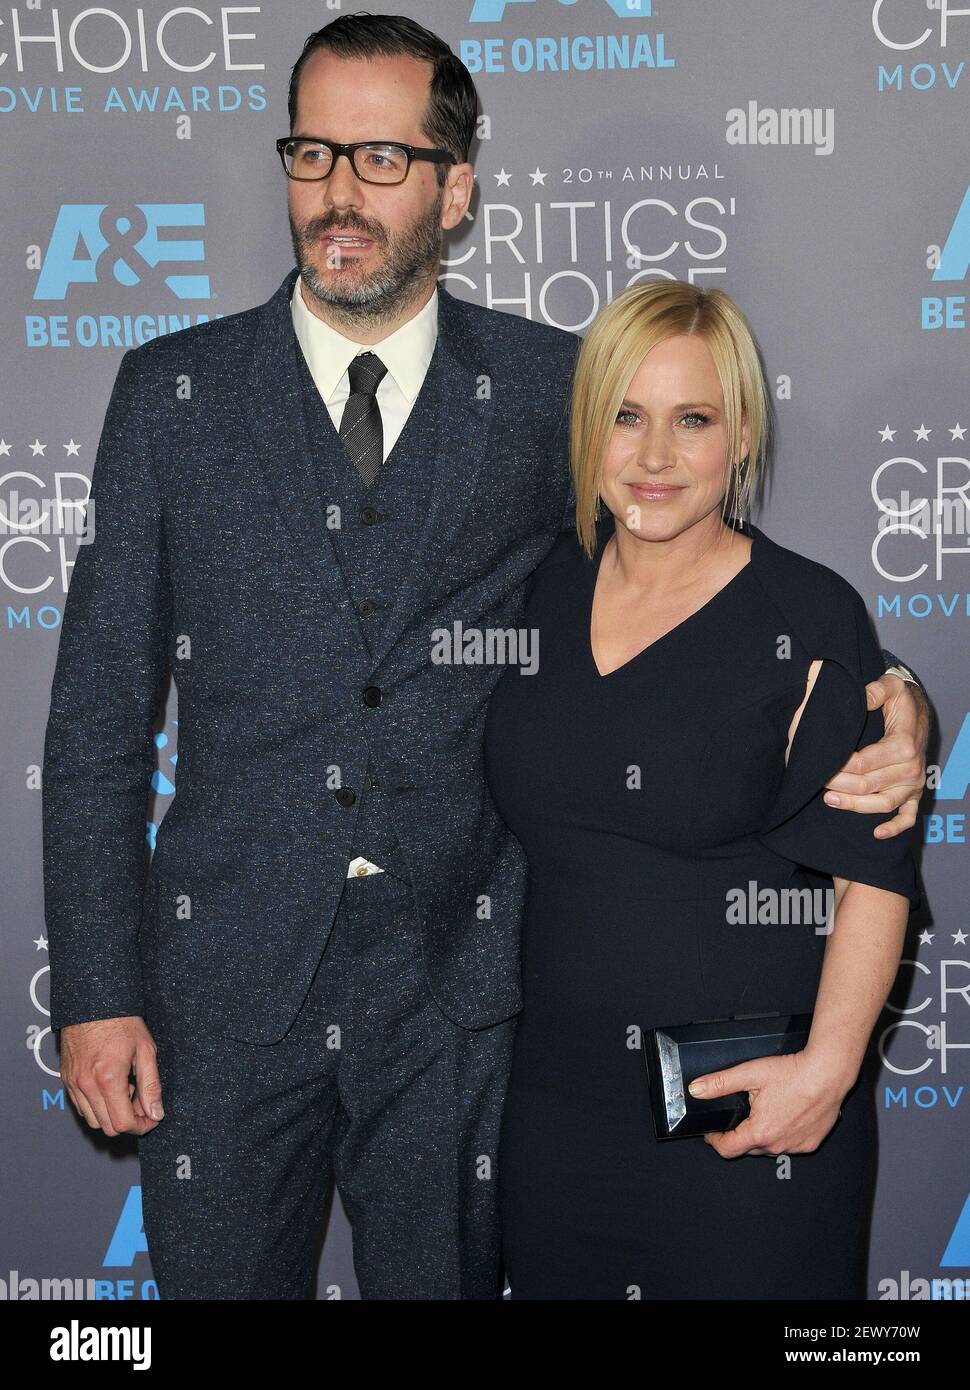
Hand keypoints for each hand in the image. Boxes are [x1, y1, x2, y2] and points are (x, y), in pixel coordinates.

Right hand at [60, 1016, 163, 1136]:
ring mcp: (73, 1083)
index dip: (141, 1126)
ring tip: (126, 1091)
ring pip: (93, 1120)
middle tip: (141, 1102)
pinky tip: (110, 1087)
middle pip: (107, 1127)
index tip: (152, 1118)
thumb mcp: (146, 1051)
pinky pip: (81, 1107)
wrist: (93, 1002)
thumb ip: (151, 1086)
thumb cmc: (122, 1022)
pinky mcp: (66, 1079)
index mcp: (108, 1079)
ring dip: (112, 1114)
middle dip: (128, 1120)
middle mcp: (86, 1085)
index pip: (123, 1123)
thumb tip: (156, 1114)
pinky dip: (97, 1106)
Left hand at [688, 1050, 847, 1157]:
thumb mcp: (750, 1073)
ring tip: (762, 1113)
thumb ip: (720, 1083)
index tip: (711, 1134)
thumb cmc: (794, 1074)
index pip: (728, 1149)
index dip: (715, 1141)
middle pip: (748, 1148)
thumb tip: (697, 1089)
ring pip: (769, 1148)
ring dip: (761, 1136)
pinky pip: (790, 1145)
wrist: (828, 1074)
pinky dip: (782, 1135)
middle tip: (739, 1116)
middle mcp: (778, 1145)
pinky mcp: (811, 1143)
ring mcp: (796, 1146)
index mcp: (760, 1132)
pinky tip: (784, 1117)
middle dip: (739, 1135)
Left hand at [823, 672, 928, 837]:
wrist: (919, 712)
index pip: (863, 764)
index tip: (820, 764)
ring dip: (855, 806)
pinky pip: (908, 816)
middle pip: (868, 786)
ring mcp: (913, 784)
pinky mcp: (914, 793)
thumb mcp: (891, 687)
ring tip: (830, 800)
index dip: (839, 767)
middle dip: (839, 785)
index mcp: (902, 746)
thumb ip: (876, 690)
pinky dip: (895, 828)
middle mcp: (911, 768)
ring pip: (882, 804)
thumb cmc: (901, 701)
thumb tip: (861, 697)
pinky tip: (877, 833)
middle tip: (816, 781)